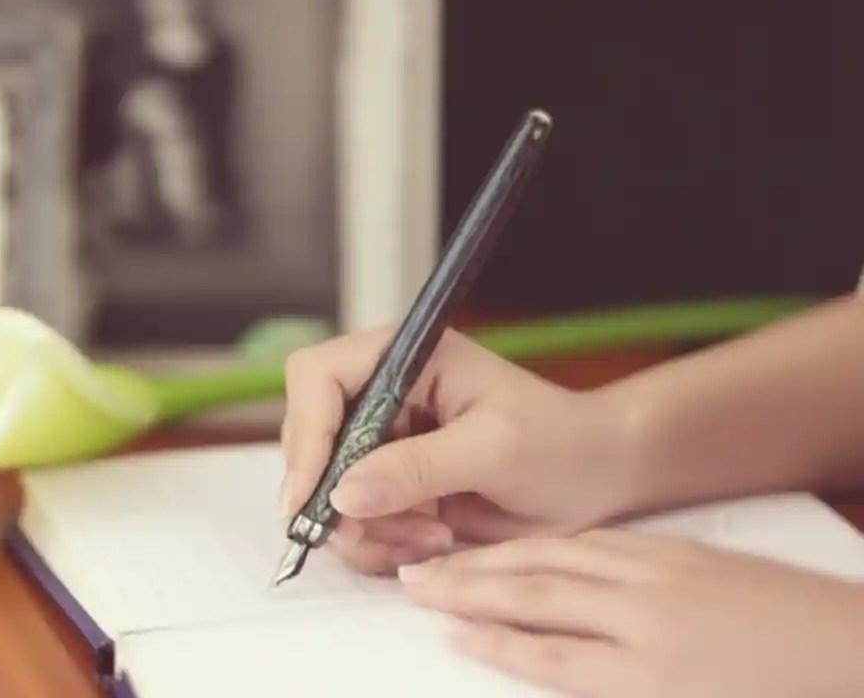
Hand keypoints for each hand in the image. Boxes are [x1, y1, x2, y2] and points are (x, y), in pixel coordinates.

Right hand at [280, 328, 638, 574]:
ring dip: (369, 529)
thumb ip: (417, 467)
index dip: (306, 432)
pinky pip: (353, 523)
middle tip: (382, 531)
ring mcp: (380, 444)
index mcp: (402, 358)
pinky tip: (432, 540)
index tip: (313, 495)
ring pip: (326, 493)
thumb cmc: (560, 442)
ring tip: (433, 535)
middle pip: (310, 442)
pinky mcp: (389, 488)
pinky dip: (381, 544)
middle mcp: (381, 396)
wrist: (596, 478)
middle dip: (341, 497)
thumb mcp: (494, 449)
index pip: (317, 377)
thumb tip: (344, 493)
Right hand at [398, 531, 863, 696]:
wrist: (859, 650)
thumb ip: (615, 691)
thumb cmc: (785, 695)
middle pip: (538, 599)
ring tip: (450, 556)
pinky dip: (552, 542)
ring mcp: (667, 576)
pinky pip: (600, 542)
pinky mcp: (686, 553)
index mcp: (653, 677)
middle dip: (468, 589)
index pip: (547, 658)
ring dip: (496, 558)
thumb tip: (551, 669)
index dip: (489, 644)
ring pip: (560, 560)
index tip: (443, 631)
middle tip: (412, 582)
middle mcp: (650, 618)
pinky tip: (529, 544)